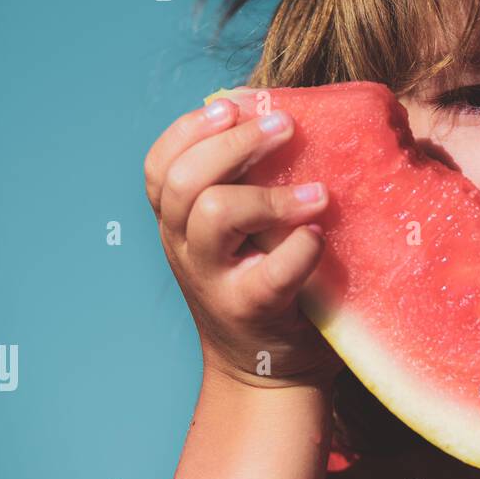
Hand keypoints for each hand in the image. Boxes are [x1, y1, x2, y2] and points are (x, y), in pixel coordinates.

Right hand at [143, 93, 342, 390]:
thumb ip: (248, 183)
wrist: (269, 372)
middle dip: (235, 144)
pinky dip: (300, 246)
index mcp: (179, 222)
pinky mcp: (252, 310)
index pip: (159, 164)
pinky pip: (270, 270)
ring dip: (270, 194)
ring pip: (214, 213)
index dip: (190, 128)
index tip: (232, 106)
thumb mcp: (241, 232)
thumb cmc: (266, 279)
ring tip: (318, 193)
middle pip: (182, 179)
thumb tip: (285, 112)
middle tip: (285, 129)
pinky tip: (320, 236)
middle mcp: (185, 248)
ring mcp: (214, 281)